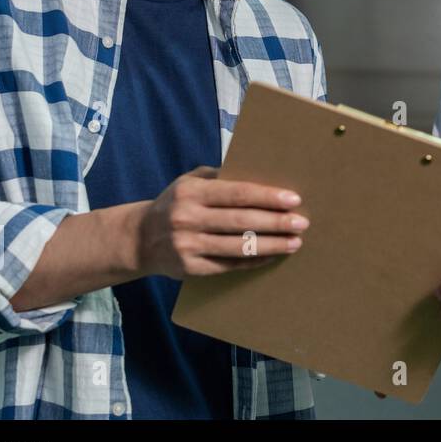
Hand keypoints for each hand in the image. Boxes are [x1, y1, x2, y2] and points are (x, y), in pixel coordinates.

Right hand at [136, 165, 306, 278]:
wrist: (139, 239)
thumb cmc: (175, 204)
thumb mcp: (189, 182)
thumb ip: (219, 177)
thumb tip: (260, 173)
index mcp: (191, 192)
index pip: (237, 194)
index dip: (267, 197)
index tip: (293, 199)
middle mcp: (187, 218)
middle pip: (242, 222)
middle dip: (276, 222)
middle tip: (302, 222)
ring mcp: (188, 245)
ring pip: (238, 246)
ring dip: (271, 245)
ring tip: (295, 242)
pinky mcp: (190, 268)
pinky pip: (229, 265)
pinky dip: (254, 261)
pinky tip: (273, 256)